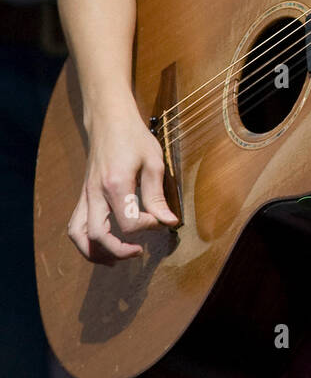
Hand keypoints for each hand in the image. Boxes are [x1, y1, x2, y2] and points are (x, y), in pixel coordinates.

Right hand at [66, 108, 179, 264]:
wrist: (108, 119)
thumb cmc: (133, 137)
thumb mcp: (153, 161)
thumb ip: (157, 195)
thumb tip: (168, 222)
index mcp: (115, 184)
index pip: (129, 222)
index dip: (148, 226)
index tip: (160, 218)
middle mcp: (95, 193)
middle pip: (97, 236)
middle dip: (118, 251)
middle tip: (139, 252)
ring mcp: (85, 195)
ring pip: (78, 235)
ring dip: (95, 253)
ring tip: (117, 258)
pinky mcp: (83, 195)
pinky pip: (75, 225)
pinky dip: (86, 241)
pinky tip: (104, 245)